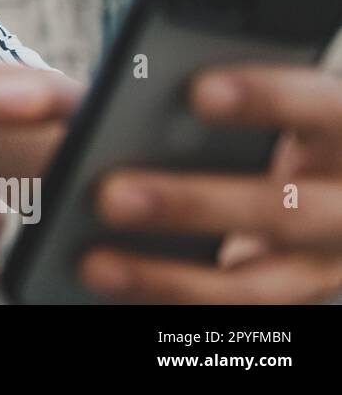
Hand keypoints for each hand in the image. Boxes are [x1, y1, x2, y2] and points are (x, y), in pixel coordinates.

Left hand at [82, 64, 341, 303]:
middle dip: (194, 204)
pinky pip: (232, 319)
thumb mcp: (257, 98)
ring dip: (168, 279)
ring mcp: (321, 266)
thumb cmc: (260, 126)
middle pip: (285, 212)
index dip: (268, 98)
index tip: (197, 92)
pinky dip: (171, 305)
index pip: (322, 108)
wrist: (312, 184)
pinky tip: (114, 289)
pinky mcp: (289, 302)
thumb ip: (199, 91)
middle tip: (108, 195)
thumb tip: (105, 99)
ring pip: (256, 287)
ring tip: (93, 264)